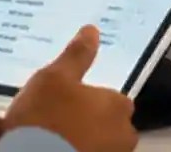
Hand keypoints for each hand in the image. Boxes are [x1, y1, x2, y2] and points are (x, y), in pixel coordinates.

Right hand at [5, 25, 137, 151]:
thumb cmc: (46, 118)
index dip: (88, 100)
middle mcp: (124, 134)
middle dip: (89, 124)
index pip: (110, 99)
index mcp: (118, 105)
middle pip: (108, 124)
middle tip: (56, 124)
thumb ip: (76, 55)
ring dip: (83, 141)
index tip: (65, 104)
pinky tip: (52, 151)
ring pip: (100, 144)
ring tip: (50, 141)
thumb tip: (92, 30)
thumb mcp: (54, 77)